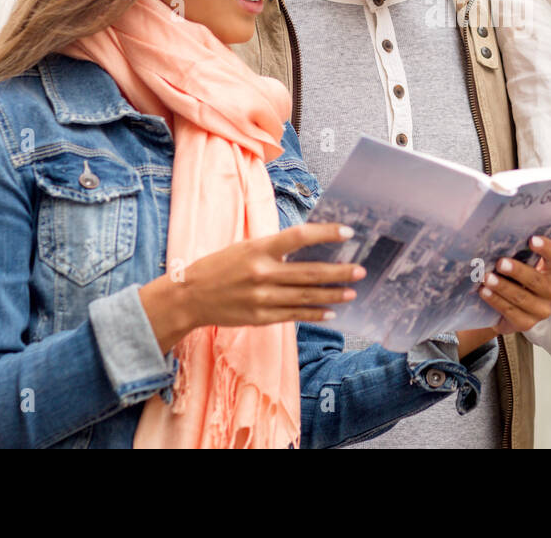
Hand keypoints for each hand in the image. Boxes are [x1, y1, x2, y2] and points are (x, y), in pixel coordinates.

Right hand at [140, 223, 364, 353]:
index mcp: (258, 249)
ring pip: (305, 297)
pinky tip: (331, 312)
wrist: (190, 296)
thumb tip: (310, 243)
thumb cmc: (220, 266)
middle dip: (338, 272)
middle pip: (308, 272)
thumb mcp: (246, 247)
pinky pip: (293, 315)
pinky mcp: (260, 317)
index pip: (299, 237)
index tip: (347, 233)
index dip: (325, 233)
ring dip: (332, 294)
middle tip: (360, 270)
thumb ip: (275, 248)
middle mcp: (261, 273)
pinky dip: (314, 314)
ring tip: (352, 292)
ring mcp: (261, 298)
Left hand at [456, 236, 550, 356]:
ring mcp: (542, 310)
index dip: (545, 248)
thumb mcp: (521, 265)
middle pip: (536, 280)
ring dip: (502, 287)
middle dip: (517, 271)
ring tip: (486, 278)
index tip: (532, 239)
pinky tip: (484, 292)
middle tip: (500, 263)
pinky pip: (511, 311)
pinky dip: (496, 301)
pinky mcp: (527, 324)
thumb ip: (518, 254)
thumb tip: (500, 239)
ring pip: (521, 297)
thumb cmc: (514, 279)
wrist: (506, 311)